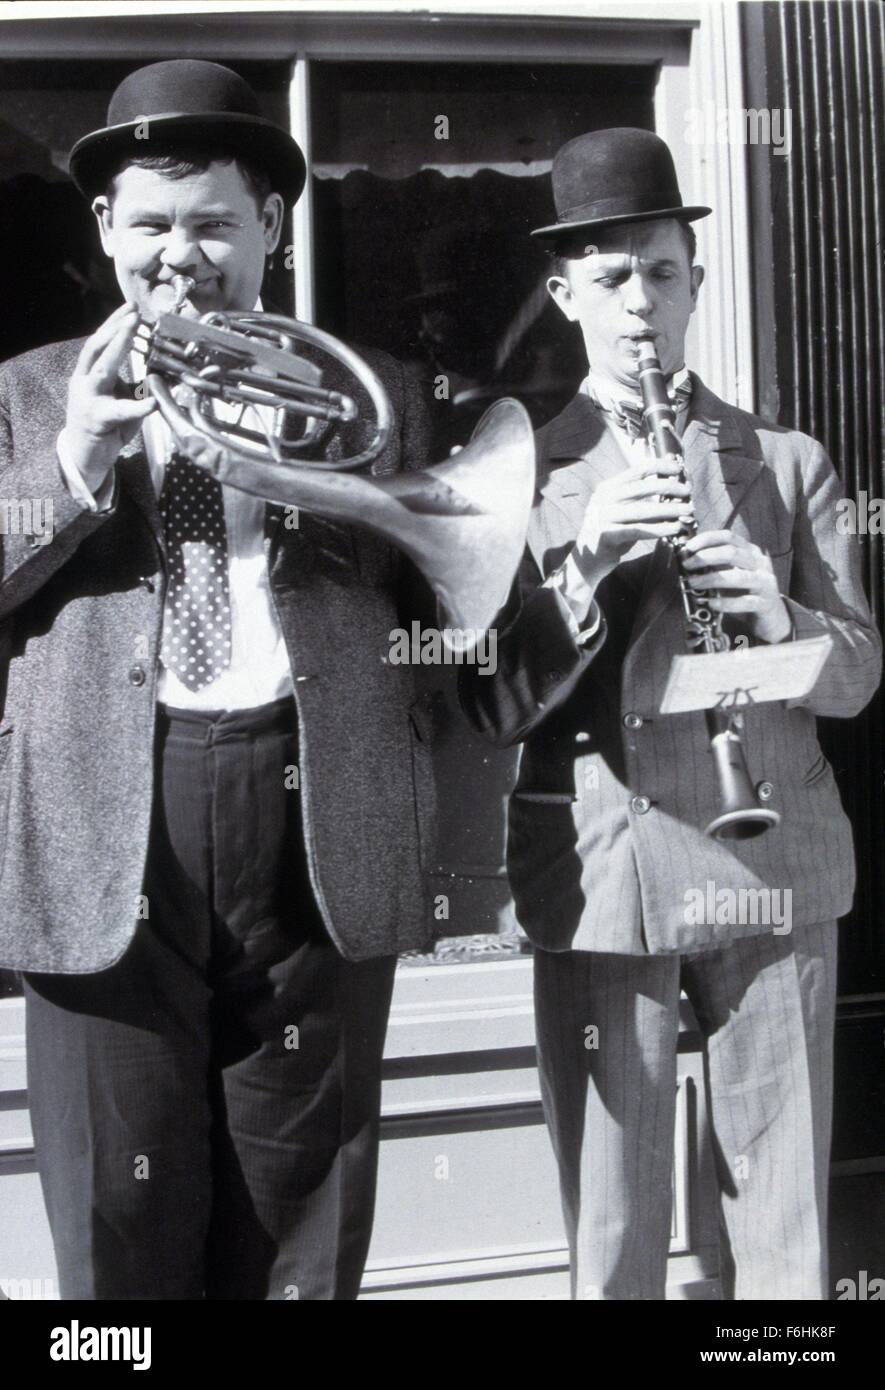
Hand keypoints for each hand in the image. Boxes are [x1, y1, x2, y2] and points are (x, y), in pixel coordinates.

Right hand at [58, 303, 156, 493]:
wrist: (85, 458)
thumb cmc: (105, 427)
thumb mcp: (122, 401)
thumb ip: (137, 386)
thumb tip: (162, 373)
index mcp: (88, 373)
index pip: (100, 341)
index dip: (114, 324)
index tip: (131, 307)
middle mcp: (83, 381)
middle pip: (96, 347)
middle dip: (115, 328)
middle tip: (133, 312)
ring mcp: (86, 399)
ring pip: (101, 368)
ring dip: (117, 348)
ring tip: (132, 332)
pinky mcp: (96, 420)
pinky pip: (119, 411)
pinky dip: (136, 405)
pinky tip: (152, 402)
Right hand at [574, 454, 693, 582]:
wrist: (587, 561)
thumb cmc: (612, 534)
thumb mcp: (624, 512)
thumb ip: (642, 499)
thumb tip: (672, 485)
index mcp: (607, 488)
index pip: (637, 470)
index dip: (660, 467)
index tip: (679, 469)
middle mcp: (603, 499)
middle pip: (641, 488)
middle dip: (668, 487)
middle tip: (688, 492)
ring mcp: (602, 516)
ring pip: (641, 510)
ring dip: (668, 509)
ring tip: (687, 511)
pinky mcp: (605, 535)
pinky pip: (637, 530)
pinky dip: (658, 529)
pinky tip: (673, 529)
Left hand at [680, 529, 791, 642]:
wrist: (772, 617)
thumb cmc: (746, 592)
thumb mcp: (732, 573)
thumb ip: (716, 564)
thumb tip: (688, 559)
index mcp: (750, 552)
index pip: (729, 537)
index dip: (708, 539)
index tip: (689, 547)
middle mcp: (759, 564)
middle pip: (732, 553)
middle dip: (706, 557)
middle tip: (687, 566)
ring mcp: (765, 583)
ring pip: (738, 577)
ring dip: (711, 579)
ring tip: (693, 584)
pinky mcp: (765, 603)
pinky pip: (745, 601)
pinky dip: (726, 603)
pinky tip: (711, 603)